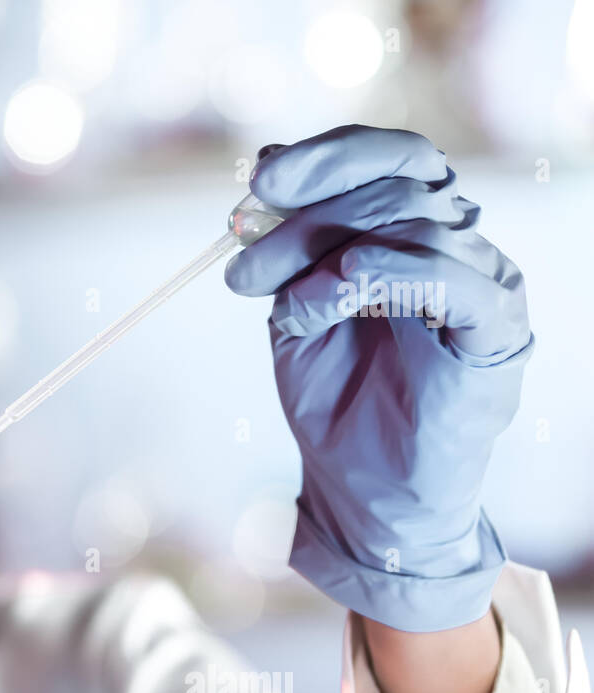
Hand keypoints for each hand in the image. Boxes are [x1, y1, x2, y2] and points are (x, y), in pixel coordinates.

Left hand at [225, 125, 532, 631]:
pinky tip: (330, 293)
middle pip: (398, 181)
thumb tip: (263, 171)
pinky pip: (449, 274)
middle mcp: (456, 244)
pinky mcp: (494, 329)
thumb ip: (290, 247)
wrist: (364, 490)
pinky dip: (383, 271)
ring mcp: (482, 282)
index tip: (259, 177)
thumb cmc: (335, 401)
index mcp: (413, 231)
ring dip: (325, 253)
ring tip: (279, 306)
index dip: (325, 155)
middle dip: (306, 213)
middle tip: (244, 259)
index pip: (389, 156)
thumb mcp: (296, 309)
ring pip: (417, 220)